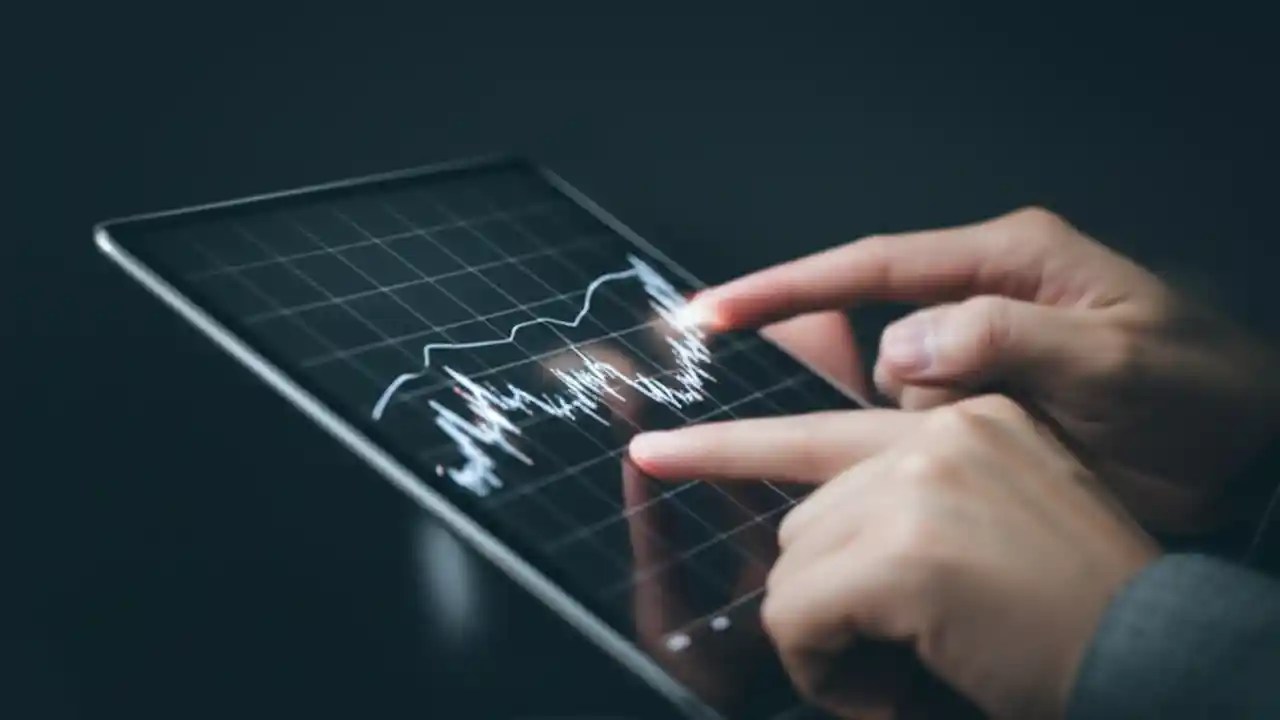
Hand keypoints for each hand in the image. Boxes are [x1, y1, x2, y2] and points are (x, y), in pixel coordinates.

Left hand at [629, 395, 1158, 718]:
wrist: (1160, 658)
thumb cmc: (1075, 612)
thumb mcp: (997, 523)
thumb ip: (908, 500)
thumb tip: (802, 522)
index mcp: (966, 416)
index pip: (820, 423)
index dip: (728, 448)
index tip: (653, 451)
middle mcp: (941, 429)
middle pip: (803, 514)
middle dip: (824, 591)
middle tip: (884, 650)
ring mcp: (920, 482)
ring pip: (795, 567)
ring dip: (830, 633)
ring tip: (898, 670)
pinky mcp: (904, 551)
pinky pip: (798, 616)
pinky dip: (825, 671)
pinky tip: (887, 690)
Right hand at [689, 207, 1279, 532]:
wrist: (1247, 459)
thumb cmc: (1200, 395)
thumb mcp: (1118, 361)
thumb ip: (1008, 339)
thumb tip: (901, 346)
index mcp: (1012, 261)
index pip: (876, 266)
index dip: (787, 288)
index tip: (713, 311)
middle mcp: (983, 299)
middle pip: (877, 334)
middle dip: (879, 383)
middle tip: (931, 409)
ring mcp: (981, 355)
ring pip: (895, 392)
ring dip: (917, 432)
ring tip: (1018, 442)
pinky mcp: (983, 405)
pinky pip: (920, 421)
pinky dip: (918, 452)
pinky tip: (972, 463)